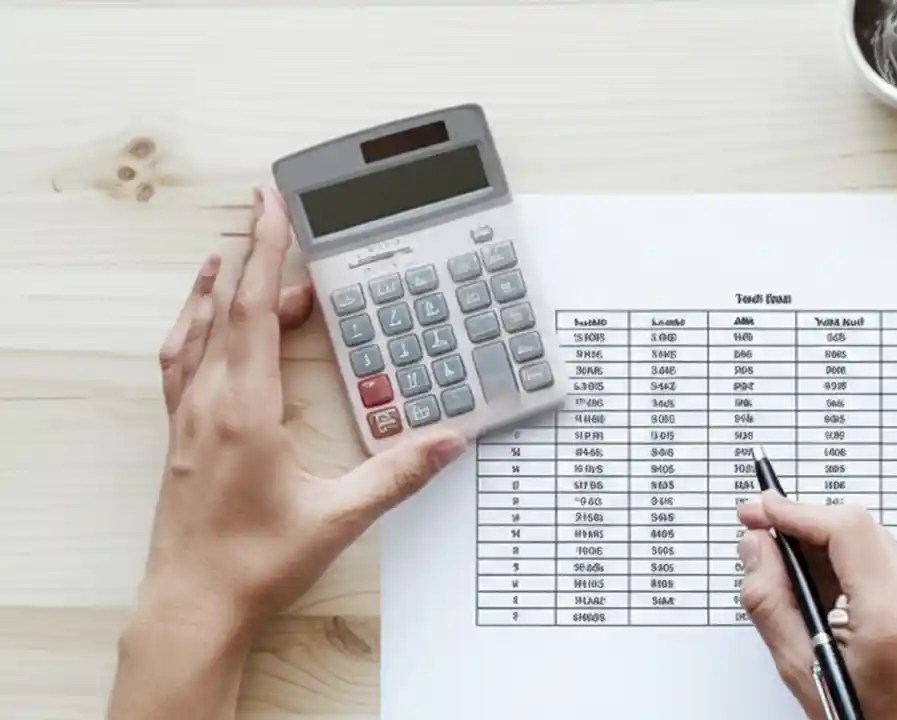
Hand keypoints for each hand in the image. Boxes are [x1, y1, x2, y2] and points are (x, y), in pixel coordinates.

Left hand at [109, 187, 465, 719]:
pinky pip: (180, 358)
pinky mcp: (179, 433)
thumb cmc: (253, 563)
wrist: (191, 604)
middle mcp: (208, 402)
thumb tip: (447, 442)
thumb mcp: (338, 517)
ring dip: (222, 285)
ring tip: (242, 253)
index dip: (267, 254)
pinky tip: (203, 320)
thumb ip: (397, 474)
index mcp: (244, 410)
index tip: (273, 208)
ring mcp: (186, 416)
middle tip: (268, 210)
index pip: (256, 311)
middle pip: (228, 307)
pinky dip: (194, 324)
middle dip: (252, 252)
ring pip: (198, 328)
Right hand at [737, 491, 896, 719]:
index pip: (843, 529)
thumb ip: (773, 605)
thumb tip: (756, 551)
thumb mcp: (808, 675)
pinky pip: (889, 565)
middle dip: (806, 526)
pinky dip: (851, 567)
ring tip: (792, 580)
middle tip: (763, 540)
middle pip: (858, 528)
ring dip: (827, 548)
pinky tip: (828, 596)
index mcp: (892, 616)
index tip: (758, 511)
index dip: (793, 511)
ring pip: (872, 542)